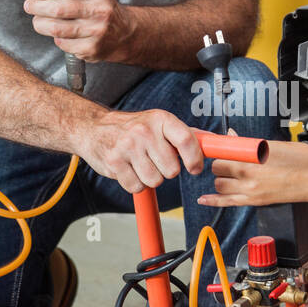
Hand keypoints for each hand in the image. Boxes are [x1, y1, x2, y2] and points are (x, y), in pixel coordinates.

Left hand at [24, 0, 133, 61]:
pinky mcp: (91, 48)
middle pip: (59, 8)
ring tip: (39, 21)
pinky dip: (56, 38)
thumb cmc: (102, 9)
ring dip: (41, 24)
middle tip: (30, 6)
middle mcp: (99, 11)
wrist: (125, 34)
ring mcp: (96, 31)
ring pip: (56, 28)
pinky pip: (63, 43)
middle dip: (37, 7)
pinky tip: (60, 34)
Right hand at [80, 108, 203, 193]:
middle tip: (155, 161)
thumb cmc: (132, 128)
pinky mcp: (114, 162)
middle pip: (172, 169)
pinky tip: (129, 170)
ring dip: (150, 178)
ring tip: (141, 164)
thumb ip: (185, 134)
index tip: (195, 168)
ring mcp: (128, 147)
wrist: (94, 129)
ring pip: (155, 181)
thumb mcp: (159, 123)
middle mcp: (144, 131)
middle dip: (167, 171)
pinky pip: (136, 186)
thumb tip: (213, 143)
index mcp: (160, 119)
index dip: (195, 159)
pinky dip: (135, 184)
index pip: (186, 140)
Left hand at [196, 137, 307, 208]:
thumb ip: (247, 143)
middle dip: (220, 164)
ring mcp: (252, 192)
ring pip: (220, 186)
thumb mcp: (272, 144)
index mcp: (252, 160)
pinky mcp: (256, 201)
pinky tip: (203, 199)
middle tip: (229, 158)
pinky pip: (228, 203)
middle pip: (217, 171)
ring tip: (231, 172)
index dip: (218, 150)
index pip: (220, 155)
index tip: (216, 146)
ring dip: (221, 178)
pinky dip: (213, 200)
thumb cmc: (302, 159)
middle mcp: (249, 178)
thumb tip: (231, 136)